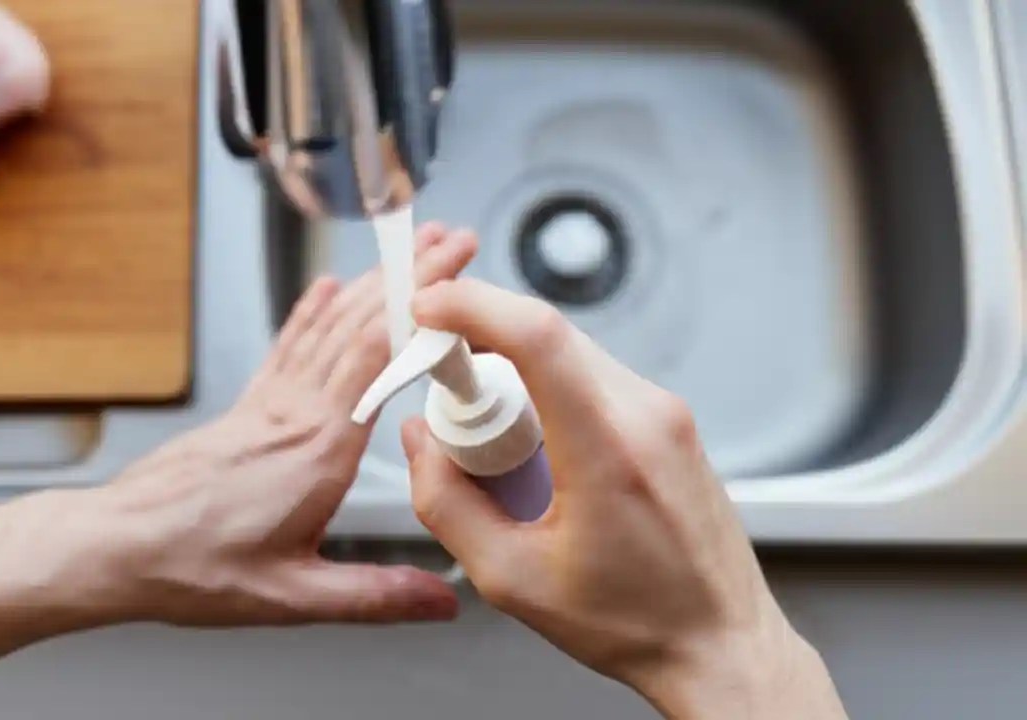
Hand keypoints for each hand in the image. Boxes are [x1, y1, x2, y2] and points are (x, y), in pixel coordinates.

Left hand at [71, 225, 477, 626]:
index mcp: (319, 449)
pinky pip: (287, 348)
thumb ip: (374, 596)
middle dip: (412, 275)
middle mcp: (294, 413)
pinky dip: (311, 312)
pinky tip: (325, 290)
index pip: (383, 350)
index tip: (458, 263)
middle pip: (363, 323)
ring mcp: (266, 406)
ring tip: (407, 253)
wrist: (114, 548)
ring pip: (327, 326)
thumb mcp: (292, 596)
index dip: (426, 299)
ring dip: (372, 284)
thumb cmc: (190, 568)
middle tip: (451, 240)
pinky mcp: (244, 411)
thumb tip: (443, 601)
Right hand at [401, 279, 846, 718]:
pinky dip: (547, 387)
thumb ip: (446, 502)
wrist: (721, 644)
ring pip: (568, 351)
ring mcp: (666, 412)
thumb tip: (419, 441)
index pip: (537, 335)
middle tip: (442, 382)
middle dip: (480, 339)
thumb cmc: (633, 622)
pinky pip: (593, 375)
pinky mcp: (670, 419)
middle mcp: (646, 414)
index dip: (472, 306)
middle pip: (546, 332)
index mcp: (608, 449)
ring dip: (514, 367)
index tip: (428, 308)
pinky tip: (533, 442)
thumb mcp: (511, 579)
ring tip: (491, 433)